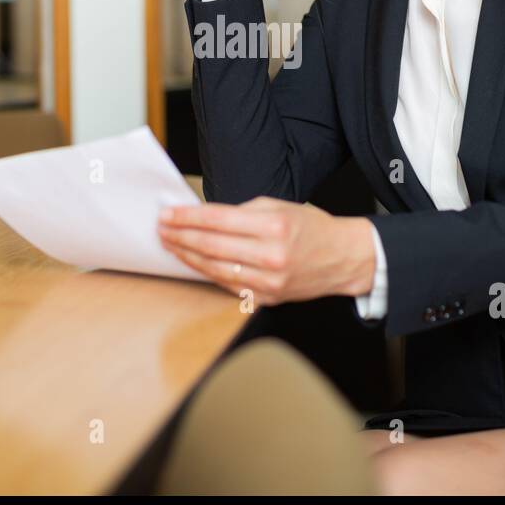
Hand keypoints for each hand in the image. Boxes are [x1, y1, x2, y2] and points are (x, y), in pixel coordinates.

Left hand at [157, 197, 375, 306]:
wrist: (342, 258)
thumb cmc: (311, 228)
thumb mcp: (279, 207)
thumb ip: (242, 212)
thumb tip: (203, 217)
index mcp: (275, 226)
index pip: (219, 220)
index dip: (188, 218)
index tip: (168, 214)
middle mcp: (271, 256)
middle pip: (212, 246)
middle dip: (181, 236)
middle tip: (161, 229)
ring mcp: (269, 281)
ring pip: (216, 269)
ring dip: (187, 256)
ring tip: (170, 245)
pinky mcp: (267, 297)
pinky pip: (228, 285)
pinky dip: (207, 273)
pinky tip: (193, 262)